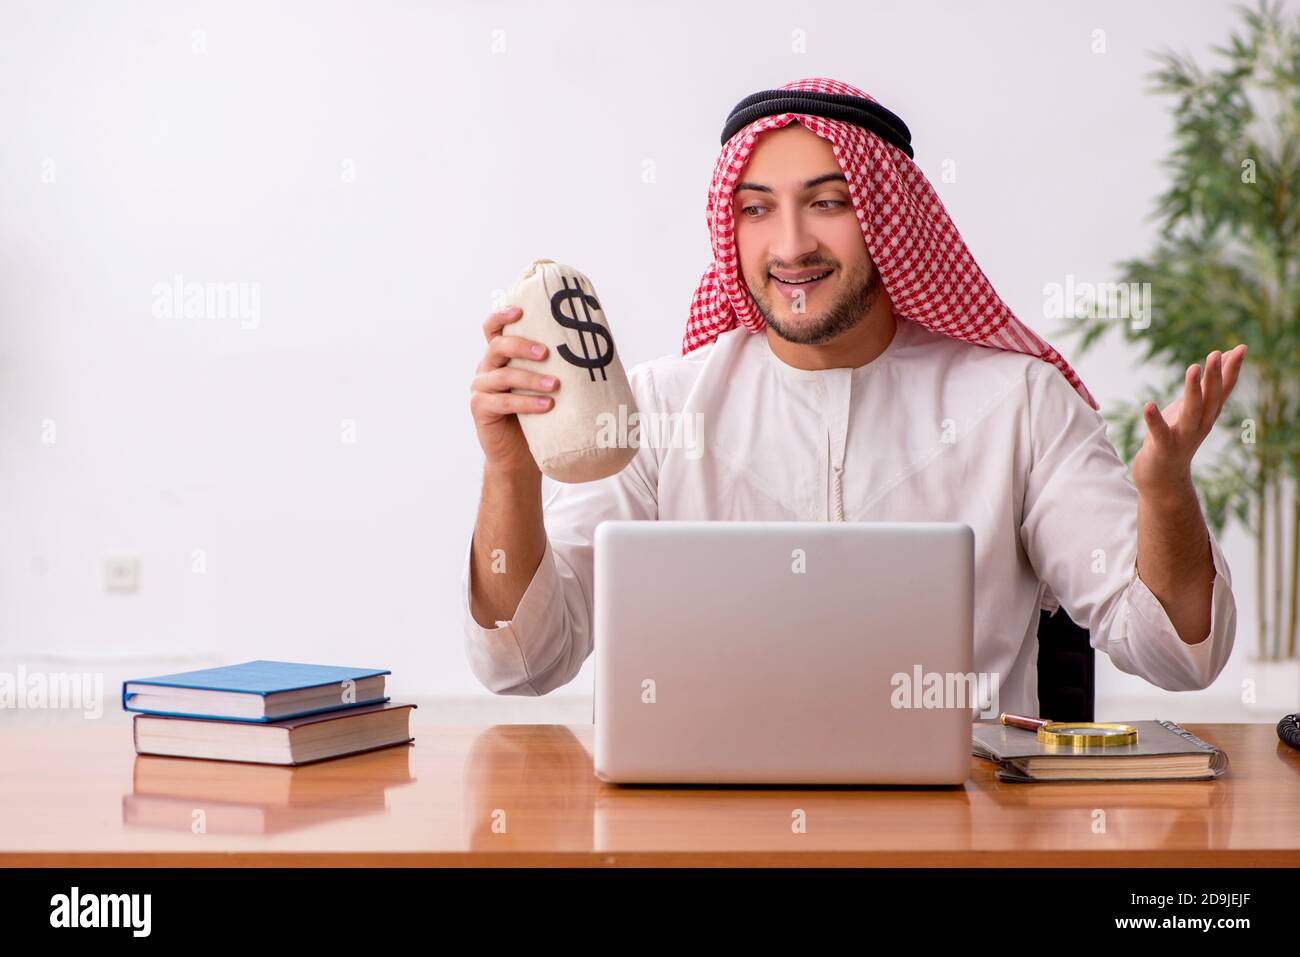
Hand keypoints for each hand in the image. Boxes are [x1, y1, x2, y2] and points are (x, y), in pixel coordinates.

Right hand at [470, 306, 557, 475]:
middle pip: (498, 346)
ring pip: (504, 374)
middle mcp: (487, 368)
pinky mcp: (481, 409)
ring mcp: (482, 388)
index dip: (502, 316)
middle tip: (546, 353)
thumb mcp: (545, 387)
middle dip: (522, 345)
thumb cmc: (538, 417)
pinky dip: (526, 402)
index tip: (520, 310)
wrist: (519, 456)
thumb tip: (598, 348)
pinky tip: (547, 405)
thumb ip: (555, 367)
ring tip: (555, 385)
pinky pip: (503, 401)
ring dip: (531, 378)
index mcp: (501, 357)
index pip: (493, 329)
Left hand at [1131, 344, 1246, 496]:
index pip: (1223, 390)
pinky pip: (1159, 432)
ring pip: (1191, 412)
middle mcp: (1200, 425)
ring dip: (1192, 390)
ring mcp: (1183, 437)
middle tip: (1215, 353)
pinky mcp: (1163, 448)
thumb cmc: (1176, 437)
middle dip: (1214, 376)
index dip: (1232, 369)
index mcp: (1207, 415)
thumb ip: (1204, 386)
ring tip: (1192, 367)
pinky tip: (1148, 405)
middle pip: (1211, 398)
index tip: (1241, 347)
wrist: (1163, 479)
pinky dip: (1154, 419)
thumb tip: (1221, 357)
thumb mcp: (1192, 409)